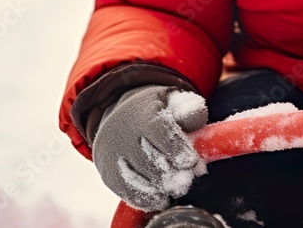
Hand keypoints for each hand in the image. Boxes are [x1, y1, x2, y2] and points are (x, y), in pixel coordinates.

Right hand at [91, 85, 207, 210]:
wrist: (119, 118)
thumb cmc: (155, 112)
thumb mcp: (173, 102)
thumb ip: (189, 110)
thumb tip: (195, 118)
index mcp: (142, 112)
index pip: (159, 132)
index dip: (177, 149)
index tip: (191, 162)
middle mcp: (122, 133)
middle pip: (149, 160)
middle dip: (172, 174)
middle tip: (186, 179)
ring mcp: (112, 154)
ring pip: (137, 179)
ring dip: (160, 189)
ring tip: (176, 189)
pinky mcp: (107, 173)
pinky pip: (125, 191)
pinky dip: (145, 199)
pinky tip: (161, 199)